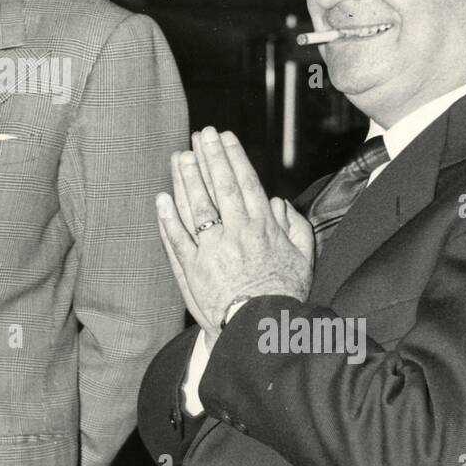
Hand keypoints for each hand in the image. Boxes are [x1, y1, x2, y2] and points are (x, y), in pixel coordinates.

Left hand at [156, 127, 313, 345]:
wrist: (262, 331)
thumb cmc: (284, 296)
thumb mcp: (303, 259)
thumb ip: (294, 227)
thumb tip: (280, 203)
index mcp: (263, 228)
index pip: (245, 183)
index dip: (233, 157)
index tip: (224, 137)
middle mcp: (235, 234)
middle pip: (219, 187)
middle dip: (209, 156)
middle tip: (200, 134)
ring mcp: (211, 251)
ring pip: (196, 207)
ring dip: (186, 179)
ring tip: (179, 156)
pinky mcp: (192, 270)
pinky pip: (177, 239)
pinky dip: (168, 218)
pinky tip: (161, 198)